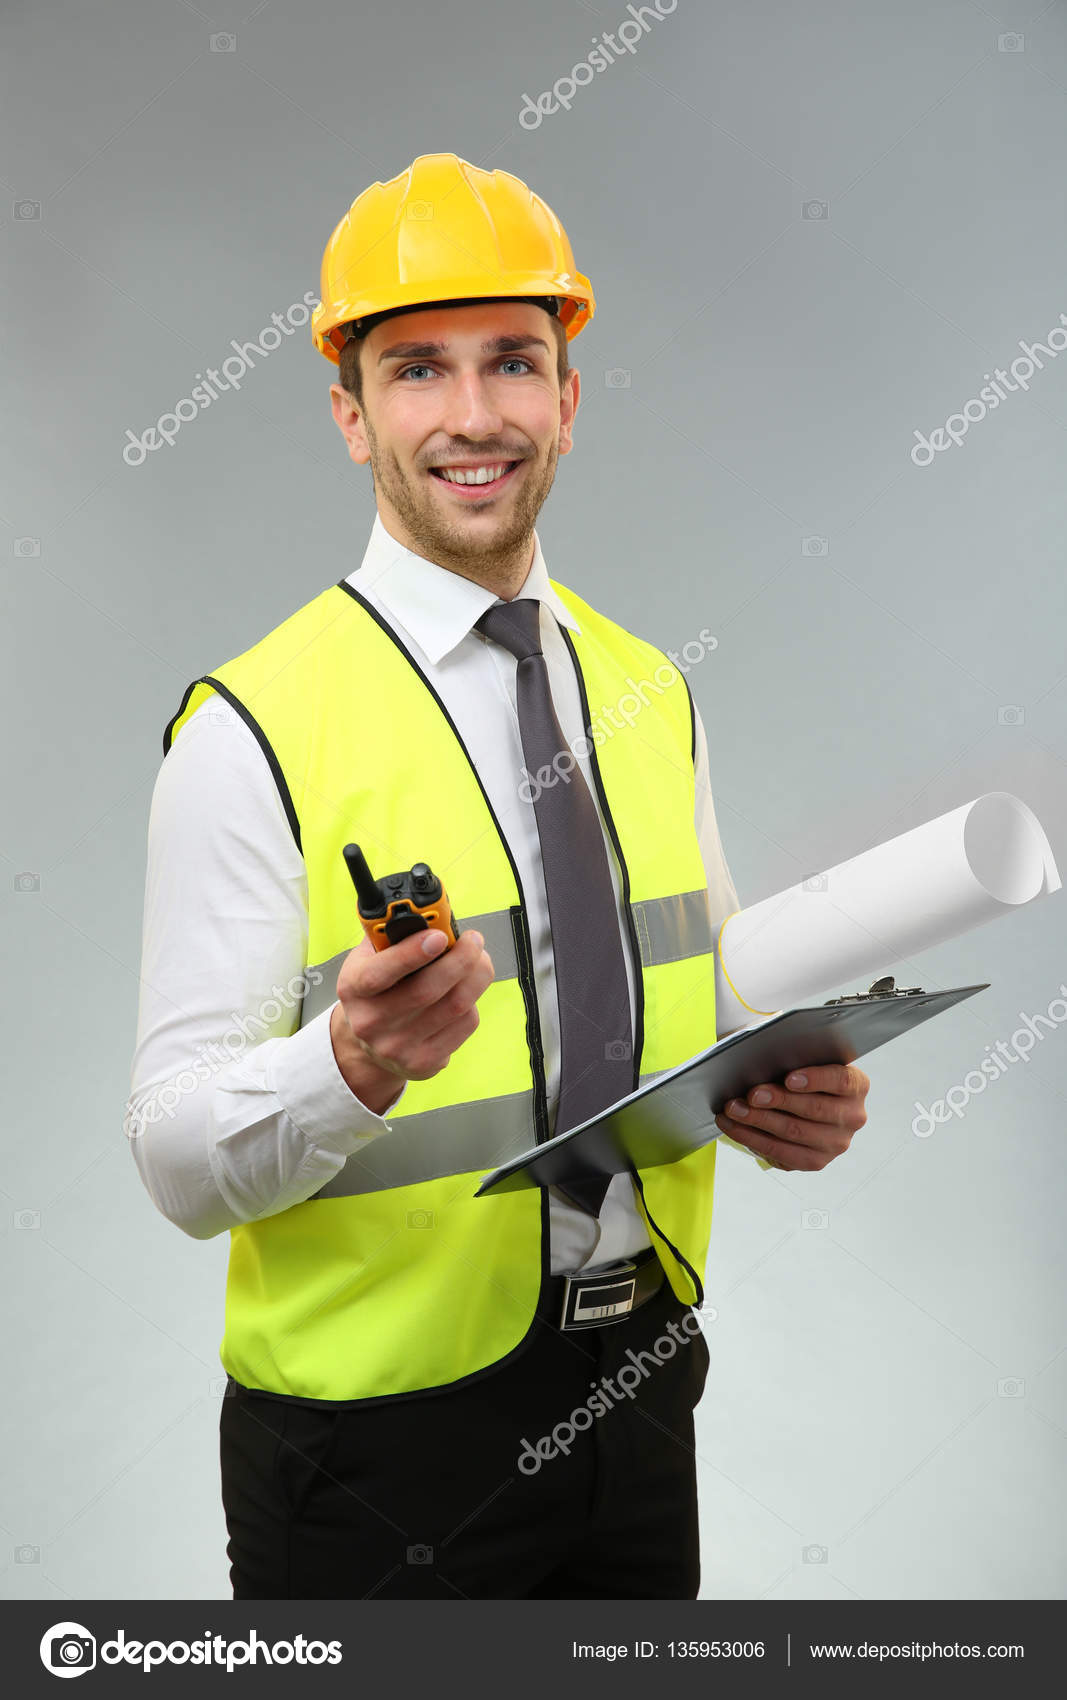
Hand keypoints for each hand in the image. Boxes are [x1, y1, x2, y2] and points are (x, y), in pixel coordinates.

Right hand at [331, 926, 494, 1094]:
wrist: (369, 1043)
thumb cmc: (377, 990)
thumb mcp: (369, 958)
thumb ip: (392, 935)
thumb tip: (430, 916)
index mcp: (353, 989)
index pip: (379, 973)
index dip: (411, 953)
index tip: (440, 936)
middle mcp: (372, 1022)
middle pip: (427, 990)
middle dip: (460, 959)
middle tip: (474, 941)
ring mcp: (398, 1047)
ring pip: (455, 1006)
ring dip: (476, 976)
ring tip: (478, 959)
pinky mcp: (425, 1062)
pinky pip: (465, 1024)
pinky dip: (473, 1000)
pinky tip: (465, 990)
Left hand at [713, 1063, 869, 1171]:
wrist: (803, 1102)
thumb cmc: (800, 1073)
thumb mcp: (804, 1059)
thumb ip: (792, 1054)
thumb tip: (760, 1052)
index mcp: (857, 1085)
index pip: (842, 1080)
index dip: (816, 1079)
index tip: (789, 1078)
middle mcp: (853, 1116)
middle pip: (815, 1109)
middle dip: (778, 1101)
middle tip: (751, 1094)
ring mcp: (836, 1143)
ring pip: (795, 1133)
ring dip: (759, 1121)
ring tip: (734, 1109)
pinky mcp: (816, 1161)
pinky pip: (781, 1153)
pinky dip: (753, 1138)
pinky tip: (734, 1127)